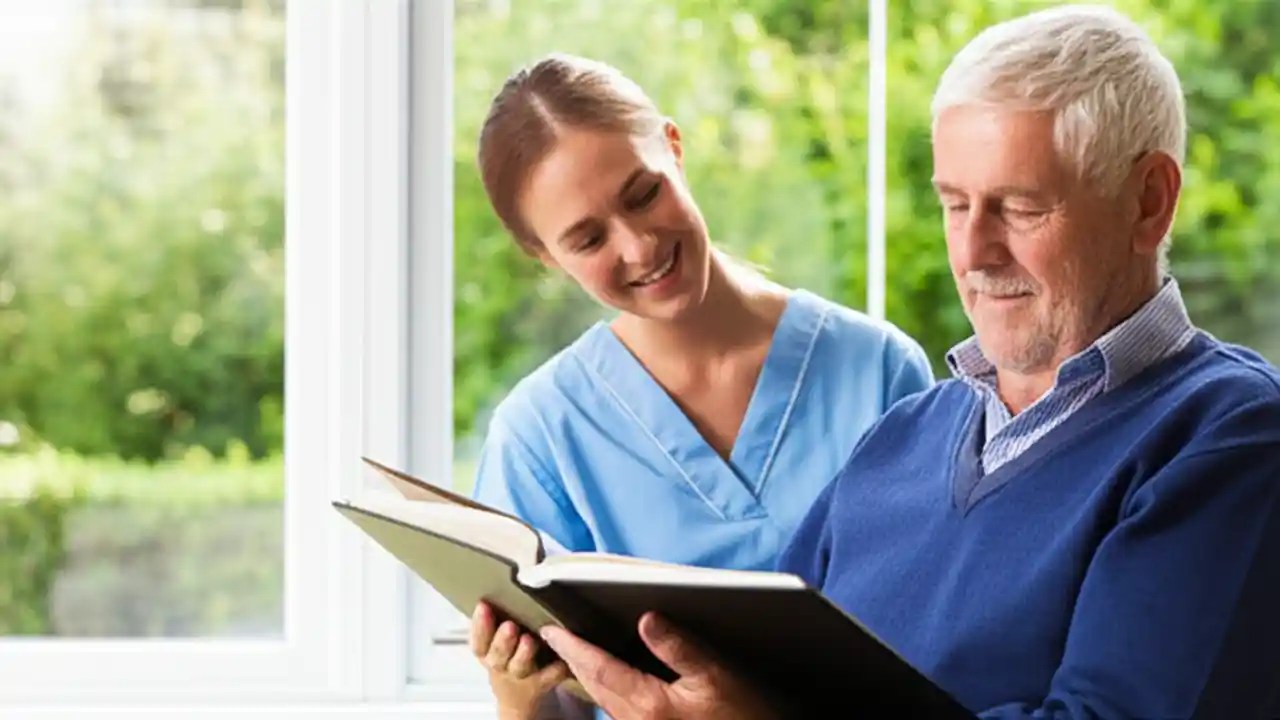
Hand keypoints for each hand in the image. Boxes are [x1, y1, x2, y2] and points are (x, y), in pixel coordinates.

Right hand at [470, 601, 570, 719]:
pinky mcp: (541, 683)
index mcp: (486, 652)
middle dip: (502, 640)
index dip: (478, 624)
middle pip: (498, 656)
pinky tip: (562, 658)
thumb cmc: (505, 657)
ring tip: (529, 640)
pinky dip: (556, 668)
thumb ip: (493, 621)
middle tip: (510, 626)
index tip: (484, 605)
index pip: (477, 640)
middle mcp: (501, 665)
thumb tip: (497, 585)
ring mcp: (521, 676)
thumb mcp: (491, 642)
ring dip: (524, 654)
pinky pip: (550, 676)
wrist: (516, 697)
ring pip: (520, 666)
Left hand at [539, 611, 780, 719]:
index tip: (551, 630)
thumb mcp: (716, 676)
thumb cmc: (743, 716)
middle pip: (594, 686)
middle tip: (555, 636)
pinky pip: (618, 711)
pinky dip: (605, 690)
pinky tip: (610, 681)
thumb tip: (647, 619)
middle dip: (573, 660)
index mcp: (649, 703)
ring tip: (576, 653)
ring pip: (604, 700)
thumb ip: (679, 647)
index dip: (573, 646)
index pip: (598, 668)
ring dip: (587, 675)